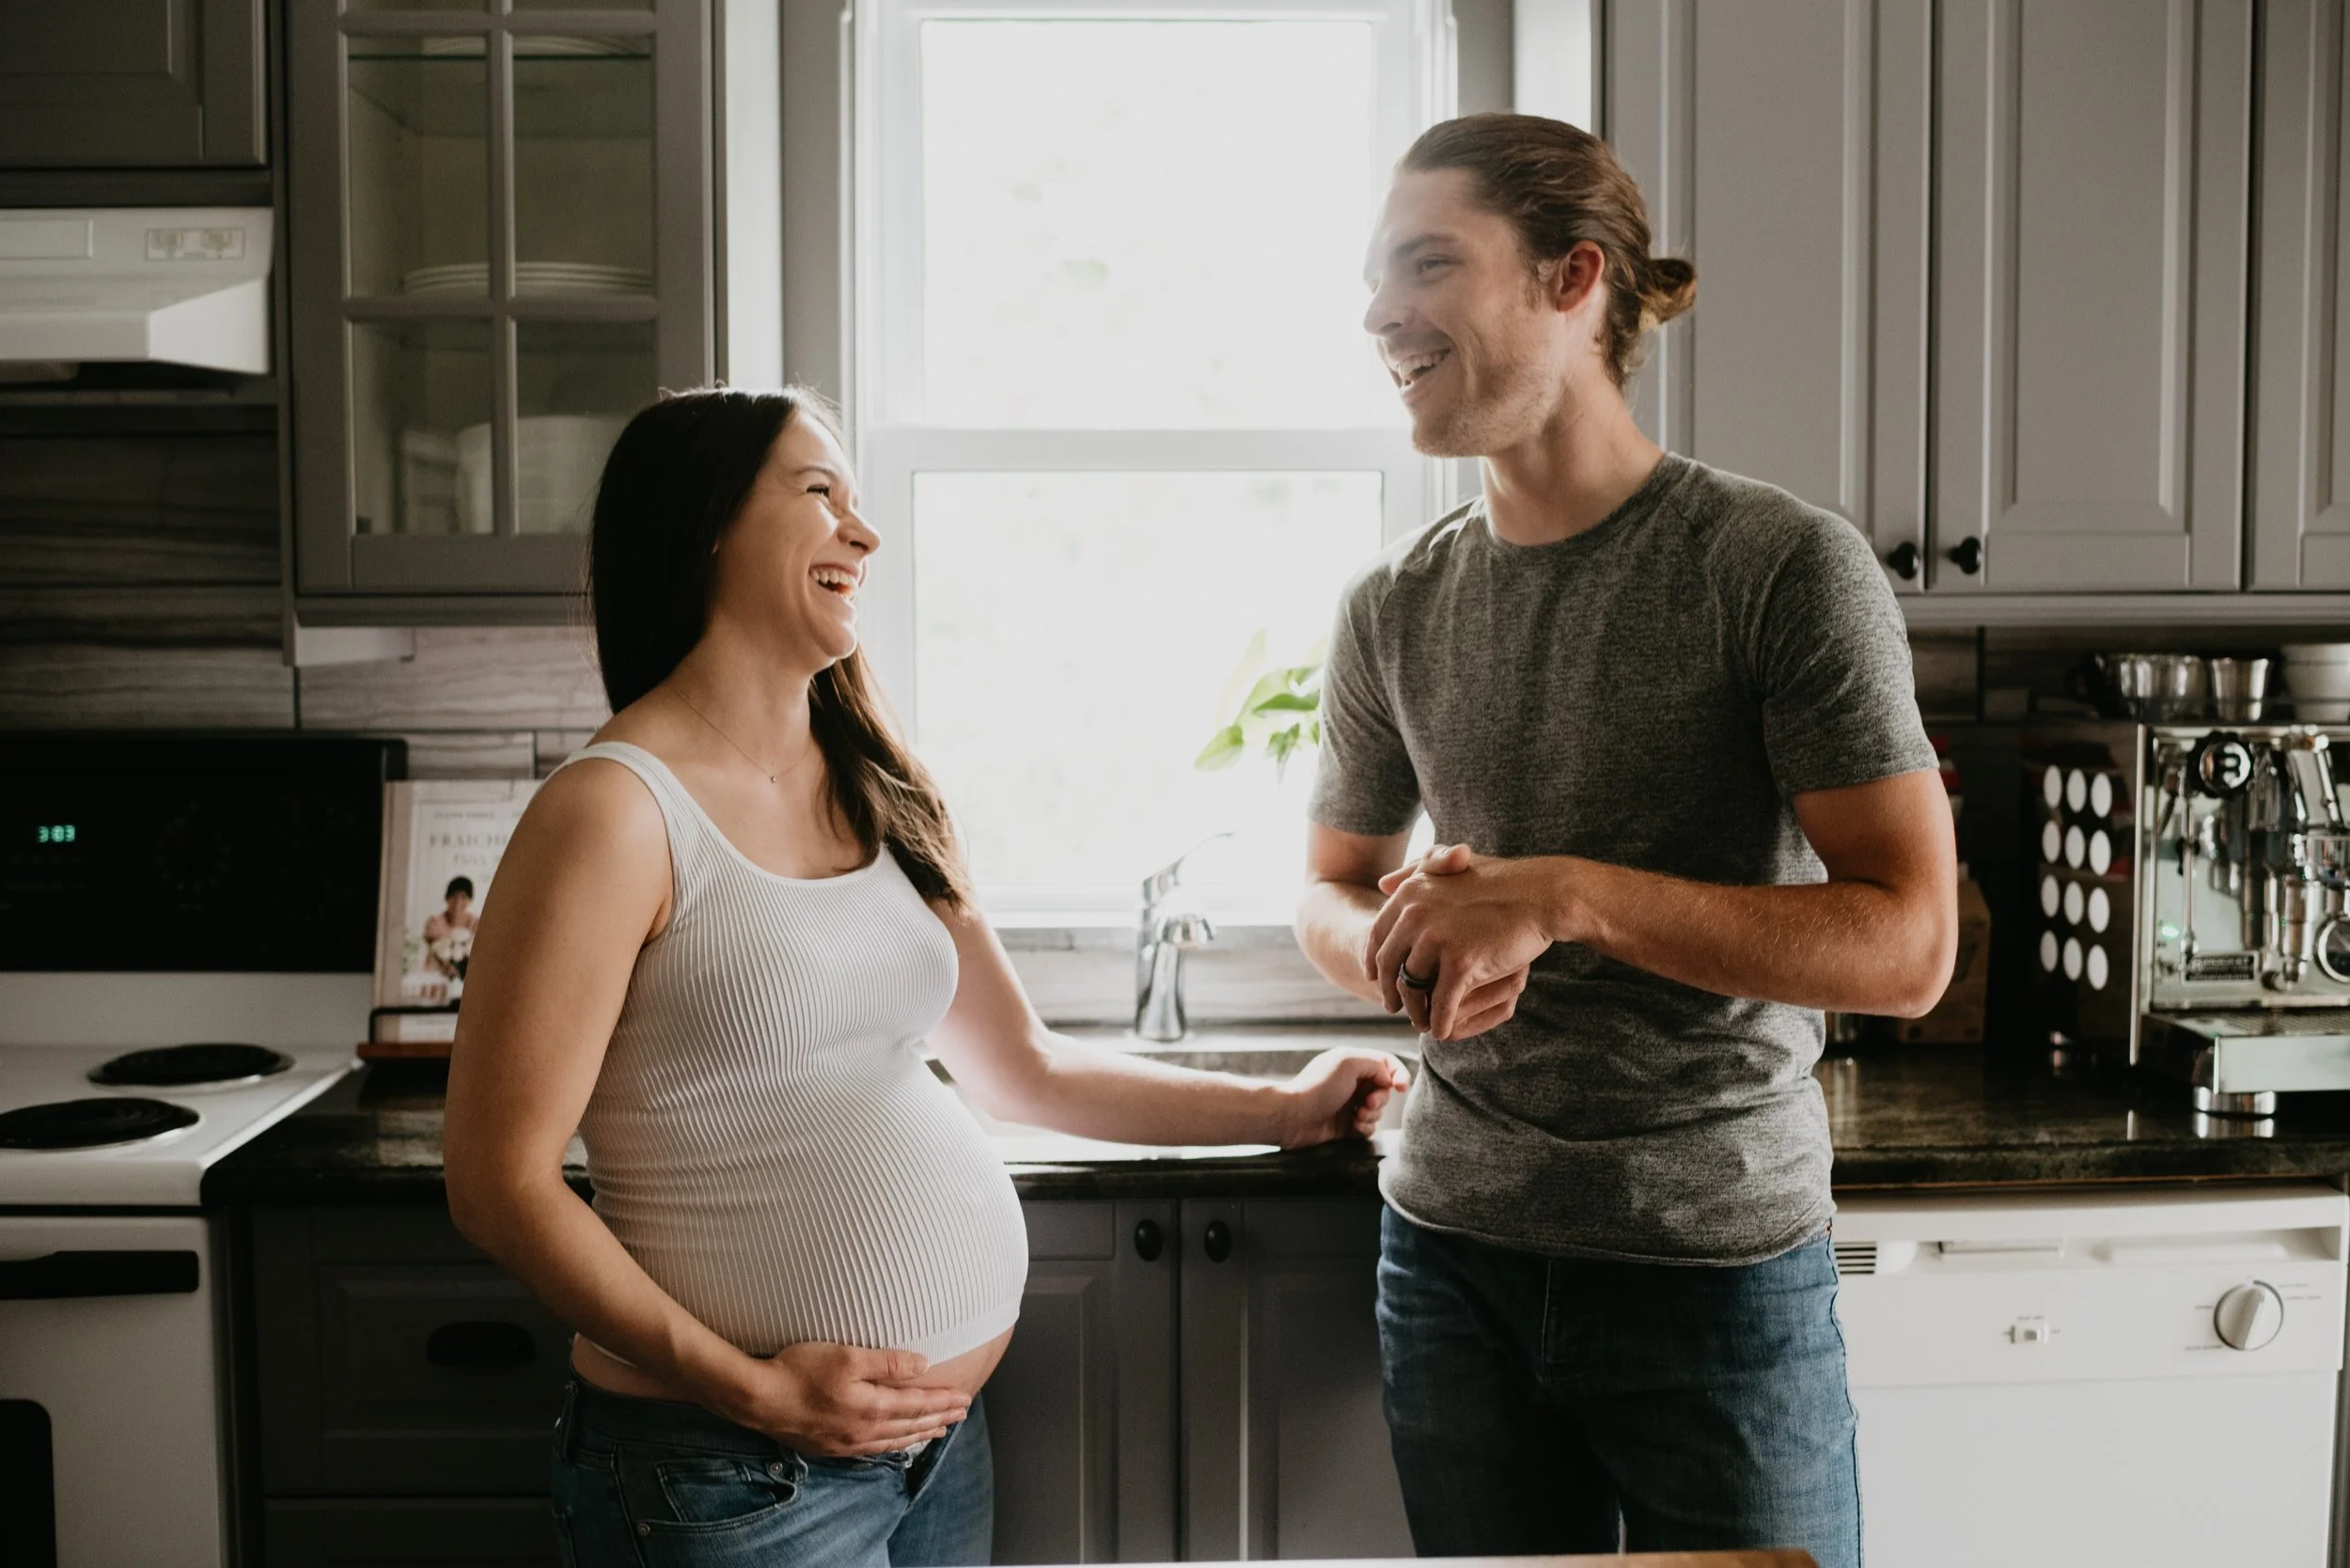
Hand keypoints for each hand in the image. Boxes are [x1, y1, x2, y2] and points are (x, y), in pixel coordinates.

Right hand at [716, 1340, 970, 1456]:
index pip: (918, 1405)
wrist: (759, 1399)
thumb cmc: (800, 1370)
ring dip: (919, 1434)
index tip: (964, 1398)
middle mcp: (863, 1430)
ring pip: (894, 1441)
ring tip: (937, 1431)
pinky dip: (893, 1445)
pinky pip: (873, 1449)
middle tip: (961, 1415)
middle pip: (911, 1426)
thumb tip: (923, 1365)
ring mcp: (846, 1442)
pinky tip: (895, 1444)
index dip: (943, 1401)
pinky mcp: (830, 1446)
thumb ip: (888, 1363)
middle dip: (938, 1419)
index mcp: (872, 1407)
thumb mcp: (848, 1356)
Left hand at [1276, 1047, 1411, 1147]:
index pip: (1385, 1063)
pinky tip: (1354, 1126)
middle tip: (1367, 1103)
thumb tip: (1388, 1079)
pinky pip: (1368, 1127)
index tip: (1401, 1087)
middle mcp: (1352, 1082)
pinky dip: (1365, 1127)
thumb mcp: (1349, 1063)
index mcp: (1352, 1063)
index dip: (1398, 1074)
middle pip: (1384, 1090)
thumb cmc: (1318, 1087)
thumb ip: (1376, 1064)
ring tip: (1358, 1116)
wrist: (1293, 1116)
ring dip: (1373, 1115)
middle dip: (1381, 1099)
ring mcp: (1349, 1104)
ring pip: (1377, 1110)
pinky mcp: (1345, 1125)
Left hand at [1365, 845, 1555, 1040]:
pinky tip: (1441, 1031)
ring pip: (1413, 988)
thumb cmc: (1499, 880)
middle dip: (1389, 990)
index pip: (1377, 935)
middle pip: (1389, 965)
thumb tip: (1381, 884)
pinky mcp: (1461, 962)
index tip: (1376, 978)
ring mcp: (1437, 938)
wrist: (1539, 893)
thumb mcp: (1449, 865)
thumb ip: (1414, 871)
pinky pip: (1441, 1003)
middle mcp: (1415, 914)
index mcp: (1410, 893)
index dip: (1375, 961)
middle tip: (1392, 1006)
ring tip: (1420, 1022)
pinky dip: (1439, 1022)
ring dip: (1415, 1011)